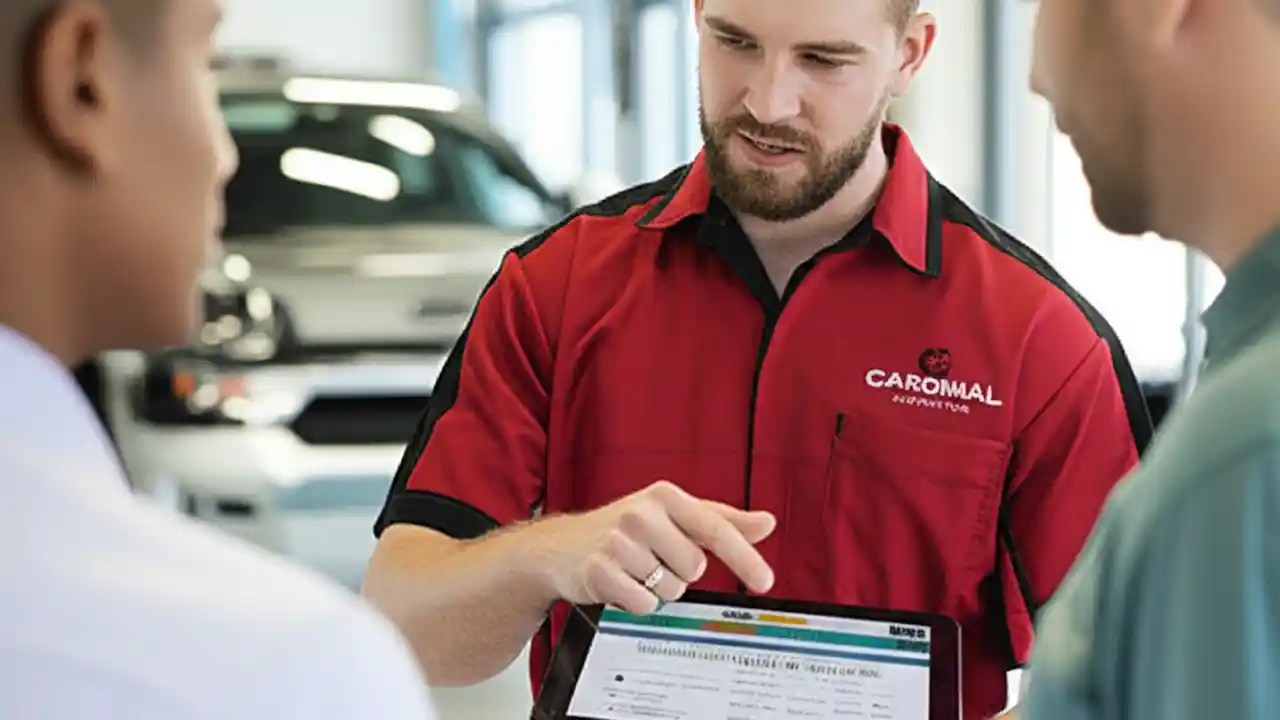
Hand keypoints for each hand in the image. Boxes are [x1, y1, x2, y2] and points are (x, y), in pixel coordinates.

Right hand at [531, 480, 776, 614]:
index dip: (745, 558)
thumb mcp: (673, 515)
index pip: (715, 530)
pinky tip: (620, 583)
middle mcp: (641, 513)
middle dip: (679, 572)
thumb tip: (766, 523)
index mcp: (664, 496)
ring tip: (633, 569)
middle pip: (694, 568)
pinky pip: (644, 604)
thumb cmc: (625, 529)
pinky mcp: (601, 570)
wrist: (560, 547)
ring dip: (657, 587)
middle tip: (653, 559)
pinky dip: (637, 601)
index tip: (766, 581)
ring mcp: (618, 542)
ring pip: (670, 589)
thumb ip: (720, 520)